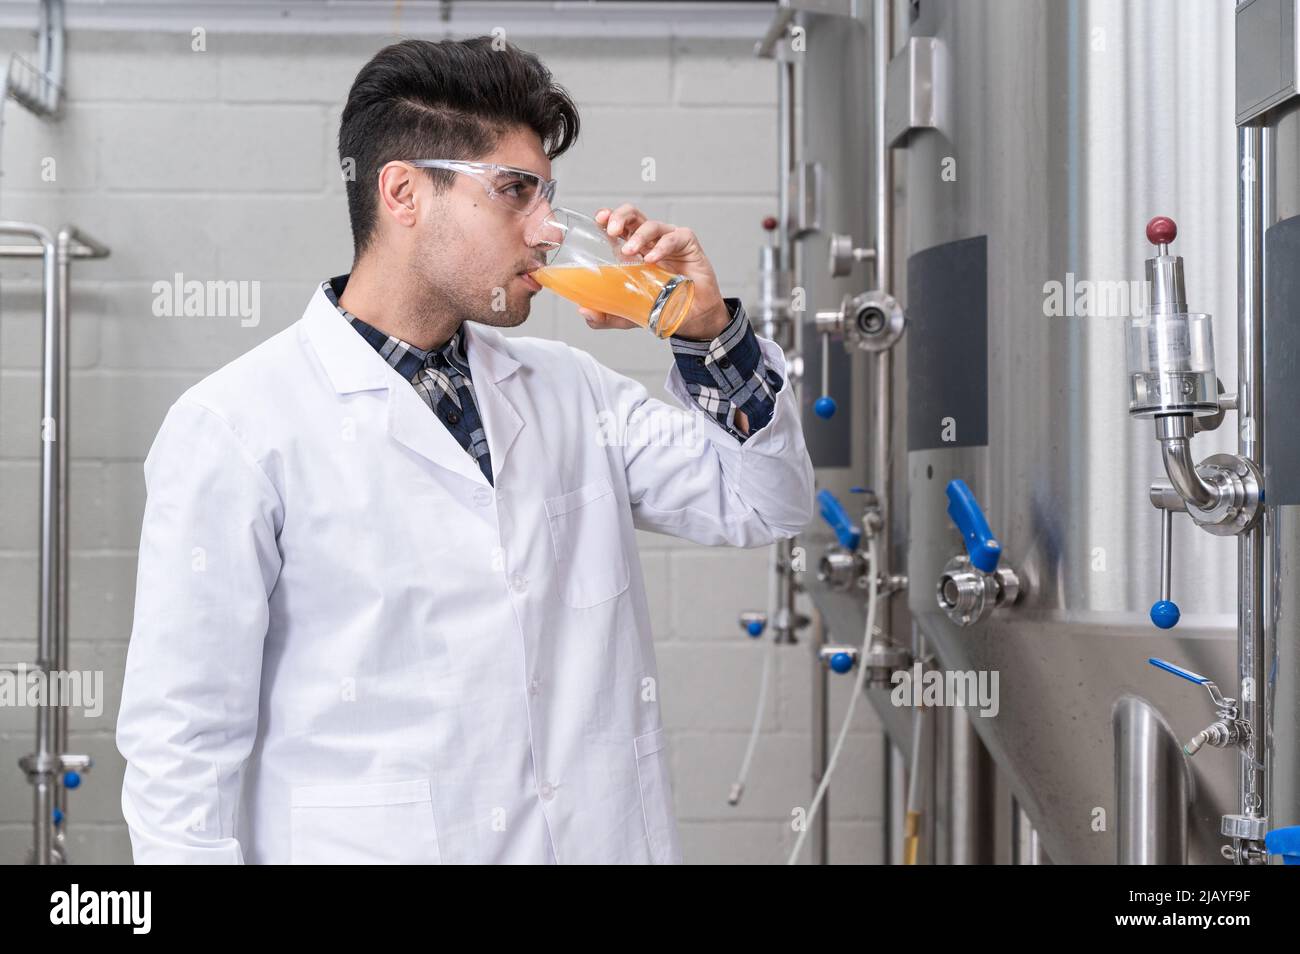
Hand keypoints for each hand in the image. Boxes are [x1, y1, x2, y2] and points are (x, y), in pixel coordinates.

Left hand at [577, 204, 728, 339]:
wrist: (693, 318)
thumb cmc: (663, 307)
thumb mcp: (627, 314)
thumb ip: (605, 315)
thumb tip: (584, 311)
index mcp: (634, 250)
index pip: (618, 226)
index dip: (607, 217)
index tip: (598, 220)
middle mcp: (650, 241)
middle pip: (632, 216)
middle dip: (619, 217)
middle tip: (611, 231)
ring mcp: (669, 241)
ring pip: (651, 224)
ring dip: (638, 234)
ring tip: (629, 250)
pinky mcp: (687, 244)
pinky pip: (673, 238)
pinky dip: (661, 246)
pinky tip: (653, 258)